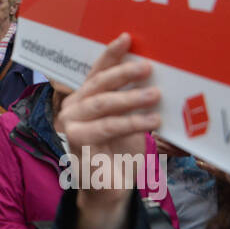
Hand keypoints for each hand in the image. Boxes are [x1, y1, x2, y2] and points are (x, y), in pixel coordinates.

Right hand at [59, 32, 161, 213]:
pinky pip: (108, 126)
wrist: (110, 190)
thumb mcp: (129, 121)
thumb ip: (133, 102)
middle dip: (124, 72)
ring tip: (155, 95)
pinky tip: (153, 120)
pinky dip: (132, 122)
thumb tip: (159, 80)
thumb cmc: (121, 153)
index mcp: (83, 97)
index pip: (96, 71)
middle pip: (99, 83)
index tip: (127, 38)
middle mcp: (72, 106)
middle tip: (147, 66)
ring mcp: (71, 123)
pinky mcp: (76, 140)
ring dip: (131, 98)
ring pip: (103, 104)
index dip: (111, 54)